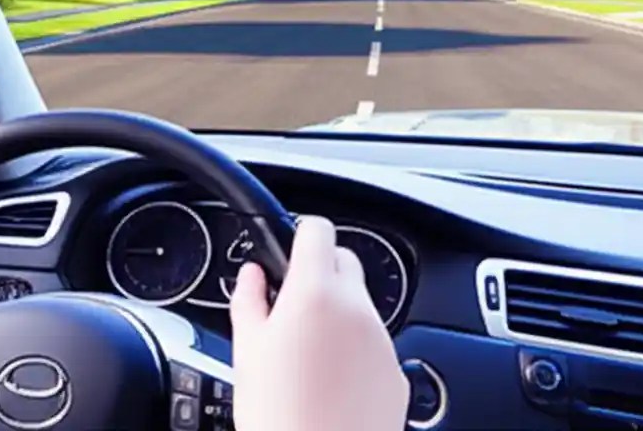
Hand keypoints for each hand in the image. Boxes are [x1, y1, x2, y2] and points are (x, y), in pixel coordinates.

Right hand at [229, 216, 408, 430]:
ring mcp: (381, 340)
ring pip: (361, 305)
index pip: (318, 230)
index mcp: (315, 293)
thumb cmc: (277, 417)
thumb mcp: (246, 351)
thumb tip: (254, 276)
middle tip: (292, 304)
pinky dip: (355, 349)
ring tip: (307, 354)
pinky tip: (329, 379)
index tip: (289, 250)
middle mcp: (357, 309)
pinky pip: (374, 343)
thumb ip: (250, 300)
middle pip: (345, 261)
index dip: (300, 235)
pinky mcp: (396, 371)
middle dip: (320, 272)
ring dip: (337, 313)